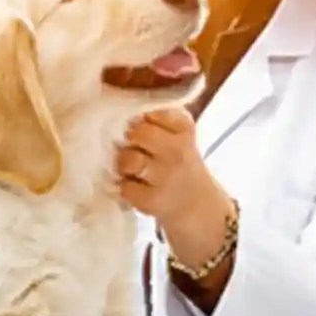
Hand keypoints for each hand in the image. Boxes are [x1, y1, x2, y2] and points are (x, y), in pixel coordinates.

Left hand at [116, 109, 234, 281]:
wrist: (197, 206)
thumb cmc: (178, 164)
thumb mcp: (178, 136)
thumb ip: (156, 119)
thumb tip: (118, 109)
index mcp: (184, 128)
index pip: (155, 111)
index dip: (142, 117)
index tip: (142, 123)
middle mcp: (179, 150)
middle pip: (139, 132)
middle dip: (129, 138)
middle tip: (131, 146)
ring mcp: (167, 177)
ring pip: (129, 160)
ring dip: (124, 163)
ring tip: (131, 168)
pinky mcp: (154, 201)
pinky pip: (125, 186)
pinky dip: (125, 187)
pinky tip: (135, 187)